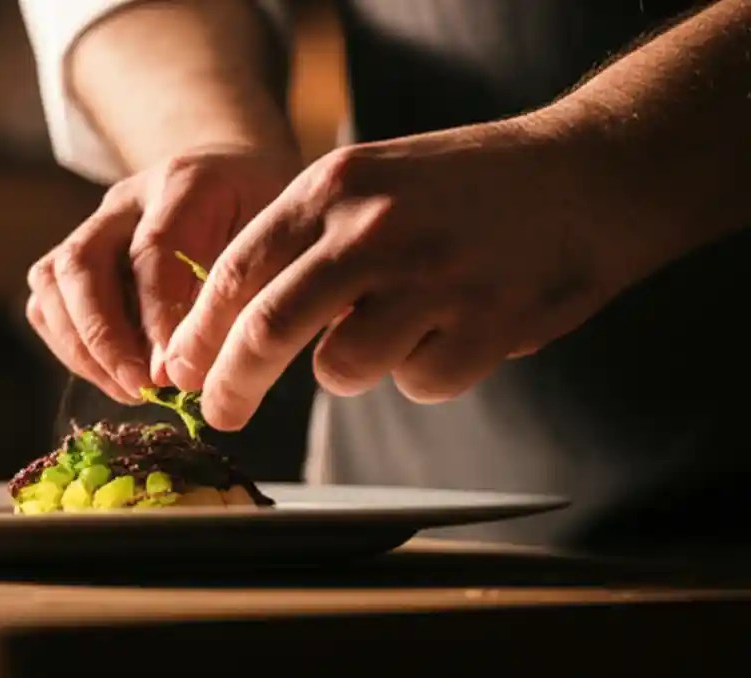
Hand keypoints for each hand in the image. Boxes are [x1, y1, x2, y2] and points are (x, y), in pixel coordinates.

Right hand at [25, 145, 298, 402]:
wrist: (236, 177)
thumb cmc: (264, 218)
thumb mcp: (276, 241)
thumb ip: (241, 294)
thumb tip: (195, 369)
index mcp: (187, 182)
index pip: (153, 249)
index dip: (158, 316)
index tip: (176, 371)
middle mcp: (128, 198)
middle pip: (82, 262)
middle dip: (105, 337)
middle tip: (142, 387)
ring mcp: (94, 224)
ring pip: (52, 281)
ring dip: (82, 347)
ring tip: (130, 389)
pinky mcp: (74, 254)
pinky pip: (47, 303)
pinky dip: (71, 348)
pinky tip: (114, 377)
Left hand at [165, 117, 655, 429]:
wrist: (589, 173)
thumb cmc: (462, 187)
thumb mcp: (370, 182)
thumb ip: (303, 244)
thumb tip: (226, 329)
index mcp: (334, 187)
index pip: (238, 272)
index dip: (200, 330)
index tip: (180, 368)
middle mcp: (375, 228)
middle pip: (268, 329)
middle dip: (232, 384)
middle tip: (220, 411)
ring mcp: (434, 275)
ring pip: (344, 369)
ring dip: (353, 367)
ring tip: (400, 324)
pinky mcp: (490, 322)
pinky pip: (421, 383)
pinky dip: (427, 371)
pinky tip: (459, 326)